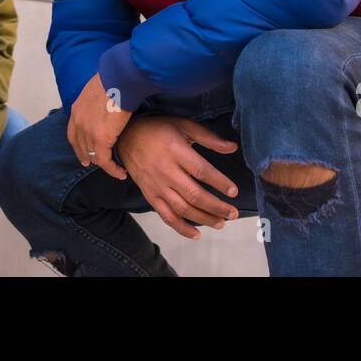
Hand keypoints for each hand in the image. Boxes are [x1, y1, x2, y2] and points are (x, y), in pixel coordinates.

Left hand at [67, 73, 131, 179]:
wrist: (119, 79)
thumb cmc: (114, 79)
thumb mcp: (98, 88)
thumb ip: (98, 98)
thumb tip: (107, 99)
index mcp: (77, 110)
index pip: (73, 134)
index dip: (79, 145)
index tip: (84, 153)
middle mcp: (78, 123)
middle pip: (81, 146)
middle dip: (87, 157)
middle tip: (93, 164)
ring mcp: (88, 132)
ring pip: (93, 156)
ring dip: (104, 164)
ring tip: (114, 170)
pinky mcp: (100, 139)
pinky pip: (104, 160)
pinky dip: (112, 169)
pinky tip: (120, 173)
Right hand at [116, 116, 240, 239]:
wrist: (126, 137)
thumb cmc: (158, 130)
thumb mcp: (183, 125)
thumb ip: (208, 138)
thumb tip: (233, 147)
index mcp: (176, 151)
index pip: (201, 171)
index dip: (219, 182)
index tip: (234, 191)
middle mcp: (166, 171)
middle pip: (194, 194)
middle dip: (216, 207)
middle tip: (233, 213)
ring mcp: (157, 186)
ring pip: (182, 209)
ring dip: (203, 219)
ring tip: (221, 223)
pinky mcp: (150, 196)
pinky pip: (166, 216)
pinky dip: (181, 228)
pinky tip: (197, 234)